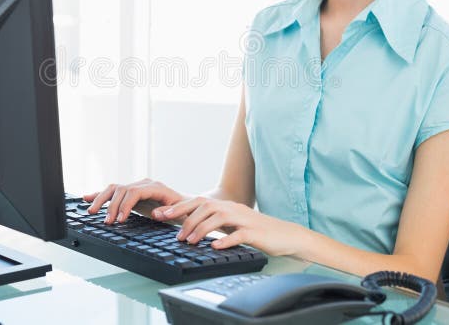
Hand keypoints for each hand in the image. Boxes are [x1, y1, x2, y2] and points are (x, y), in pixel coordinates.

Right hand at [83, 178, 185, 224]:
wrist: (187, 204)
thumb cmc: (184, 209)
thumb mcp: (180, 212)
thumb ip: (168, 211)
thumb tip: (156, 213)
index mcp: (155, 187)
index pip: (134, 192)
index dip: (125, 205)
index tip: (120, 220)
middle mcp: (144, 183)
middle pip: (122, 189)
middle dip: (112, 206)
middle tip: (107, 222)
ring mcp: (137, 186)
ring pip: (115, 188)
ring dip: (102, 199)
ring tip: (92, 212)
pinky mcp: (131, 192)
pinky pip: (114, 191)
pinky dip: (100, 194)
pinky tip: (87, 197)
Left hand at [152, 197, 299, 255]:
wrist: (287, 236)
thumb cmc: (259, 232)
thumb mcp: (234, 225)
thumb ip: (215, 224)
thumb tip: (191, 228)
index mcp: (227, 206)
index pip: (199, 201)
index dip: (179, 207)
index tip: (162, 214)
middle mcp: (234, 209)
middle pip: (206, 206)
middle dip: (186, 217)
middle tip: (174, 232)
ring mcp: (245, 219)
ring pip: (218, 217)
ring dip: (201, 228)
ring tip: (189, 241)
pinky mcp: (255, 233)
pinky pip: (238, 234)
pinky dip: (225, 239)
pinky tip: (215, 247)